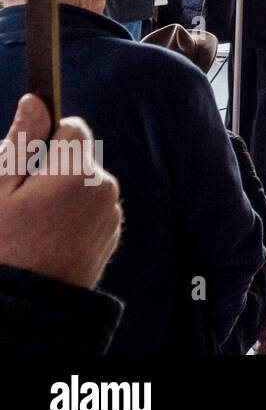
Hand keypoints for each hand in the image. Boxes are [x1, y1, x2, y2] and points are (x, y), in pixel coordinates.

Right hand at [0, 95, 121, 288]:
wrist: (26, 308)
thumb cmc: (4, 247)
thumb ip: (21, 142)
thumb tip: (35, 101)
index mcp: (76, 172)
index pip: (72, 126)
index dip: (45, 137)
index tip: (24, 158)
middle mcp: (103, 188)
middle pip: (77, 156)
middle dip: (51, 168)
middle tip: (19, 201)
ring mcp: (111, 212)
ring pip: (83, 183)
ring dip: (62, 192)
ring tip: (32, 225)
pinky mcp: (111, 233)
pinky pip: (91, 208)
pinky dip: (73, 214)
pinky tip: (48, 237)